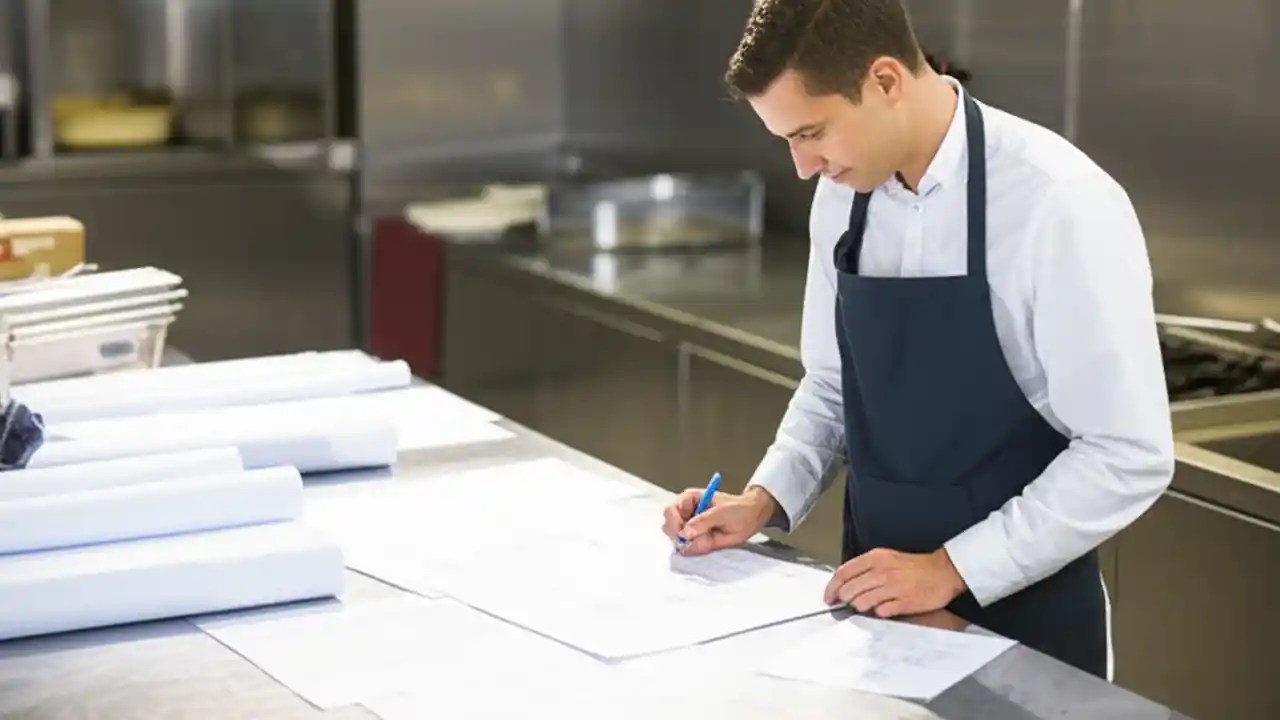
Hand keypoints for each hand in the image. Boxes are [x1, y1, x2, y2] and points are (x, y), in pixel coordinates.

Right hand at [660, 486, 777, 555]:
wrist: (752, 516)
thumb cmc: (739, 509)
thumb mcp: (723, 513)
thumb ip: (703, 522)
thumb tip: (685, 533)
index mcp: (689, 499)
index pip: (669, 511)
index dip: (674, 524)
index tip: (683, 535)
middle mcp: (685, 513)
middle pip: (668, 527)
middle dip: (680, 536)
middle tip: (697, 539)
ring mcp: (689, 527)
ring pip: (677, 540)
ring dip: (690, 544)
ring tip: (708, 538)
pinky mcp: (695, 540)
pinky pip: (688, 548)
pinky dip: (696, 549)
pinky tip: (709, 542)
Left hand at [823, 547, 966, 617]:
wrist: (943, 571)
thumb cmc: (913, 566)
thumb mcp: (887, 558)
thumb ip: (866, 568)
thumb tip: (845, 584)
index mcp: (876, 558)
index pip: (843, 573)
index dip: (831, 587)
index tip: (828, 597)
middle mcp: (882, 572)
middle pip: (849, 590)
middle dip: (843, 600)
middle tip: (843, 605)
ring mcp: (893, 587)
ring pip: (861, 602)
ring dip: (859, 607)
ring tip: (865, 606)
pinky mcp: (904, 602)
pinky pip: (881, 612)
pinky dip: (877, 612)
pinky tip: (882, 609)